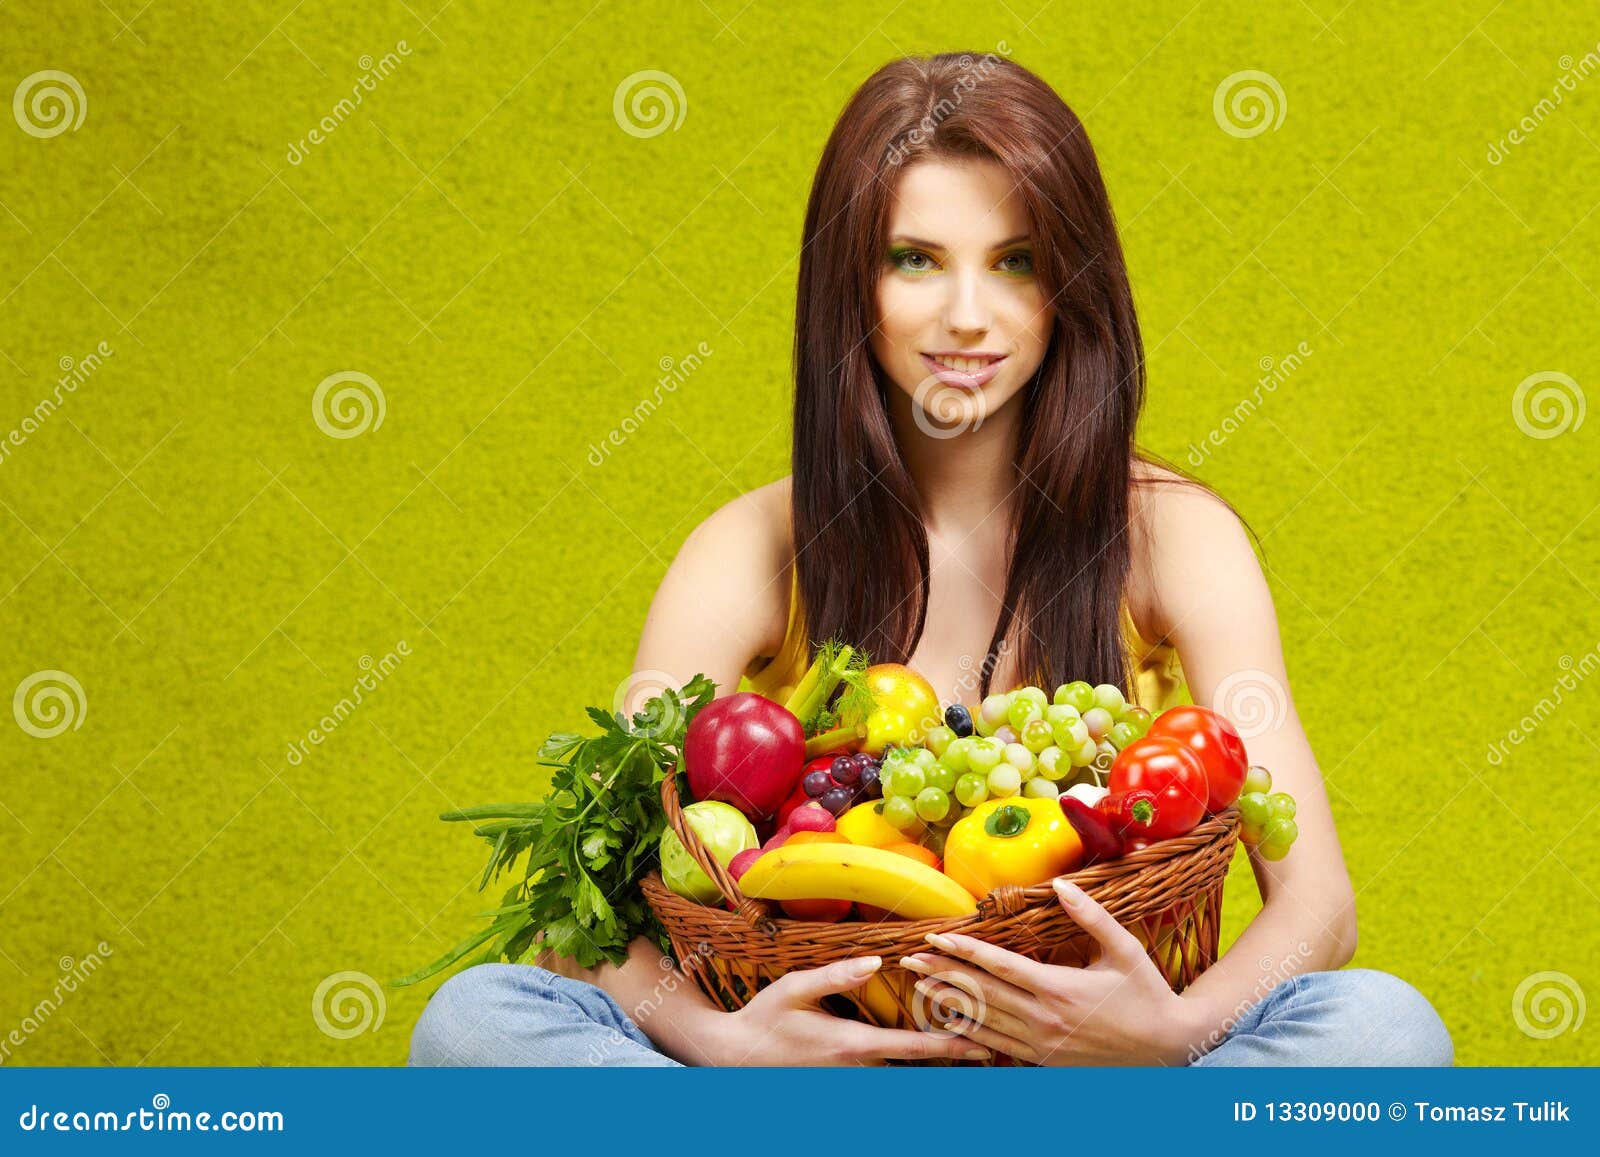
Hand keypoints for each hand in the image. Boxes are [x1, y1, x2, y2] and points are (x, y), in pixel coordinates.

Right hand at [714, 956, 994, 1066]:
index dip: (950, 1046)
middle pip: (916, 1065)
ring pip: (902, 1072)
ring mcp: (852, 1080)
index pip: (912, 1047)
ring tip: (969, 1046)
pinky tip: (925, 1052)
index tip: (981, 1044)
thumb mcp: (796, 989)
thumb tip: (875, 962)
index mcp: (852, 1045)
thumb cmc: (765, 1019)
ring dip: (932, 1062)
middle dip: (951, 1054)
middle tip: (991, 1043)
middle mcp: (859, 1069)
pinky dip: (908, 1064)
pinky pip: (884, 1073)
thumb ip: (836, 975)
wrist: (738, 1059)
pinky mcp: (845, 1080)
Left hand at [899, 878, 1202, 1065]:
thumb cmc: (1147, 994)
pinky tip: (951, 1022)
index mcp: (1059, 988)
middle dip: (943, 975)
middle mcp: (1044, 1019)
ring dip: (949, 1003)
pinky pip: (999, 1046)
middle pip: (982, 993)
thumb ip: (1091, 916)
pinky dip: (972, 1033)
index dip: (964, 951)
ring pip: (984, 1022)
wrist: (1169, 1048)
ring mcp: (1042, 1044)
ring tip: (920, 987)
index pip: (1000, 966)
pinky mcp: (1045, 1060)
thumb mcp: (1125, 949)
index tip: (936, 938)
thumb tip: (1061, 884)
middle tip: (909, 961)